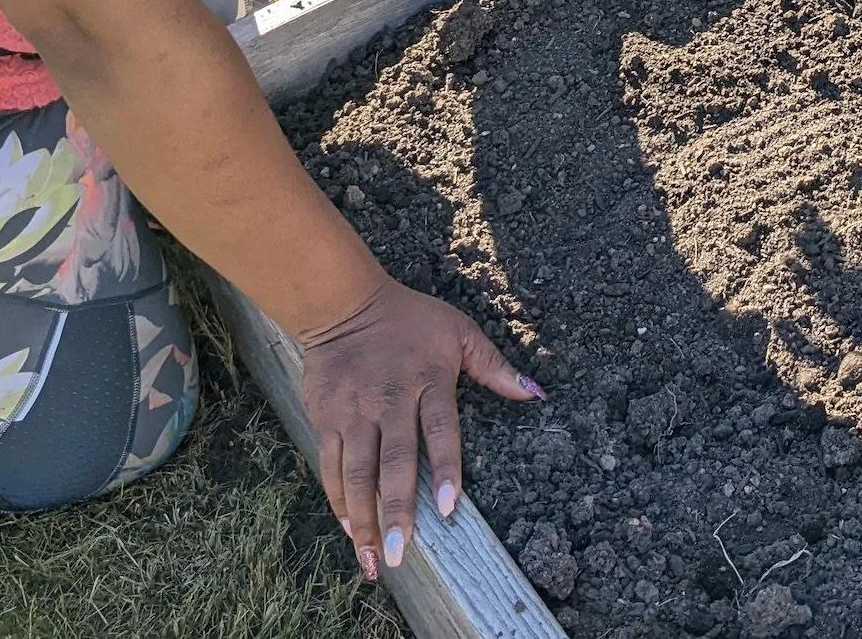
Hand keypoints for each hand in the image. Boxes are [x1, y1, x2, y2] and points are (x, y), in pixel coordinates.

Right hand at [297, 276, 542, 581]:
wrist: (344, 304)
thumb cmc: (409, 319)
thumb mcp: (459, 331)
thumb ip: (494, 366)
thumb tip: (535, 393)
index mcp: (427, 381)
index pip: (440, 431)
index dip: (446, 469)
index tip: (449, 508)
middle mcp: (389, 401)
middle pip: (394, 462)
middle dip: (397, 510)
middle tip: (402, 553)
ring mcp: (353, 412)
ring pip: (357, 473)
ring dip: (364, 518)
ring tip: (374, 558)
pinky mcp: (325, 417)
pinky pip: (330, 466)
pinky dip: (339, 499)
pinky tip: (351, 527)